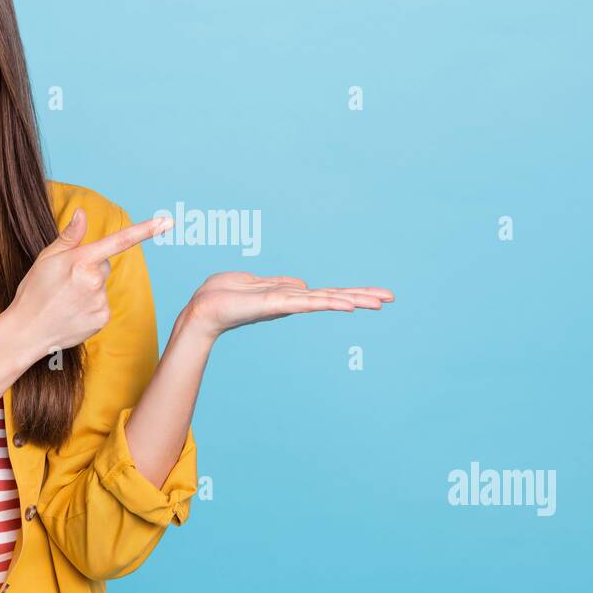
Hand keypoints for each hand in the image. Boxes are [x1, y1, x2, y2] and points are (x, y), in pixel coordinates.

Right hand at [3, 208, 172, 359]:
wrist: (27, 331)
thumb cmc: (33, 291)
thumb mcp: (46, 259)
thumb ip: (69, 236)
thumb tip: (82, 213)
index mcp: (80, 260)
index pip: (118, 241)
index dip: (145, 231)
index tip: (167, 222)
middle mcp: (94, 280)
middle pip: (103, 265)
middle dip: (89, 269)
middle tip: (65, 283)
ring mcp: (100, 301)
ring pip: (102, 286)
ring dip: (89, 289)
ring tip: (66, 299)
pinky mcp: (102, 318)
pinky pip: (102, 304)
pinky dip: (91, 306)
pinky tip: (73, 311)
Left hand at [184, 272, 393, 339]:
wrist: (201, 309)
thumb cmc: (223, 295)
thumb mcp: (256, 283)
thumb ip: (280, 283)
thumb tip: (303, 285)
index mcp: (289, 295)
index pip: (326, 293)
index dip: (351, 293)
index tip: (377, 294)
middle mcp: (292, 302)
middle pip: (333, 297)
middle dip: (362, 297)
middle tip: (390, 298)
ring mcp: (285, 304)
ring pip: (325, 300)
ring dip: (352, 300)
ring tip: (378, 302)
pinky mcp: (274, 305)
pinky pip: (305, 303)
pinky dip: (326, 303)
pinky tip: (345, 305)